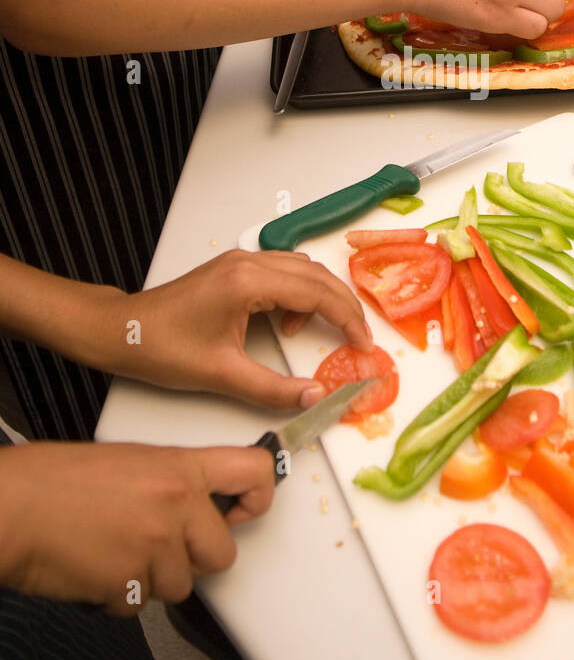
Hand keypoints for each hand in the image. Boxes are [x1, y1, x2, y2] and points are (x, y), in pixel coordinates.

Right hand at [0, 441, 274, 610]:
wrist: (13, 507)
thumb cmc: (53, 480)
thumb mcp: (129, 458)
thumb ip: (171, 481)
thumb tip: (196, 501)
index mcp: (180, 467)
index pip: (255, 473)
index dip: (259, 498)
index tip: (246, 509)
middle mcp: (177, 505)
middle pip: (222, 553)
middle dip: (194, 558)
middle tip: (159, 544)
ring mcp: (155, 546)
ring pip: (180, 585)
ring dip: (152, 578)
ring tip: (116, 550)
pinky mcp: (130, 584)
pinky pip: (141, 605)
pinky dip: (120, 596)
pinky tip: (98, 568)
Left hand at [114, 250, 372, 410]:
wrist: (122, 332)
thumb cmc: (163, 348)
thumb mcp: (222, 375)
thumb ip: (273, 389)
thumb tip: (315, 398)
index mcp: (248, 282)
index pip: (317, 292)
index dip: (348, 319)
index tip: (364, 345)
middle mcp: (249, 262)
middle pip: (317, 275)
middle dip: (344, 306)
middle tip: (359, 339)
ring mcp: (241, 262)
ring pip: (302, 271)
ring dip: (322, 299)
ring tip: (324, 334)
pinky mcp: (235, 269)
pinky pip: (283, 274)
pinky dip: (299, 296)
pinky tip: (288, 324)